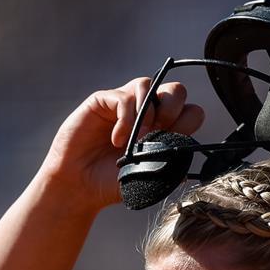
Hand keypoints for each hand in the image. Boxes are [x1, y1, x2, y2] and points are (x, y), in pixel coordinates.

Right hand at [39, 78, 205, 215]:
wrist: (79, 185)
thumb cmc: (112, 182)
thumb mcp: (146, 180)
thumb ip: (168, 170)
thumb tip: (188, 169)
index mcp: (164, 129)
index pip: (190, 112)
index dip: (187, 123)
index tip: (173, 143)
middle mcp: (147, 112)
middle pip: (175, 90)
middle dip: (173, 109)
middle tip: (159, 133)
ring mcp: (125, 104)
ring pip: (148, 84)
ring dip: (148, 111)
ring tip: (138, 138)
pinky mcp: (103, 101)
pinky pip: (124, 98)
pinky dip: (126, 120)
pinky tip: (117, 141)